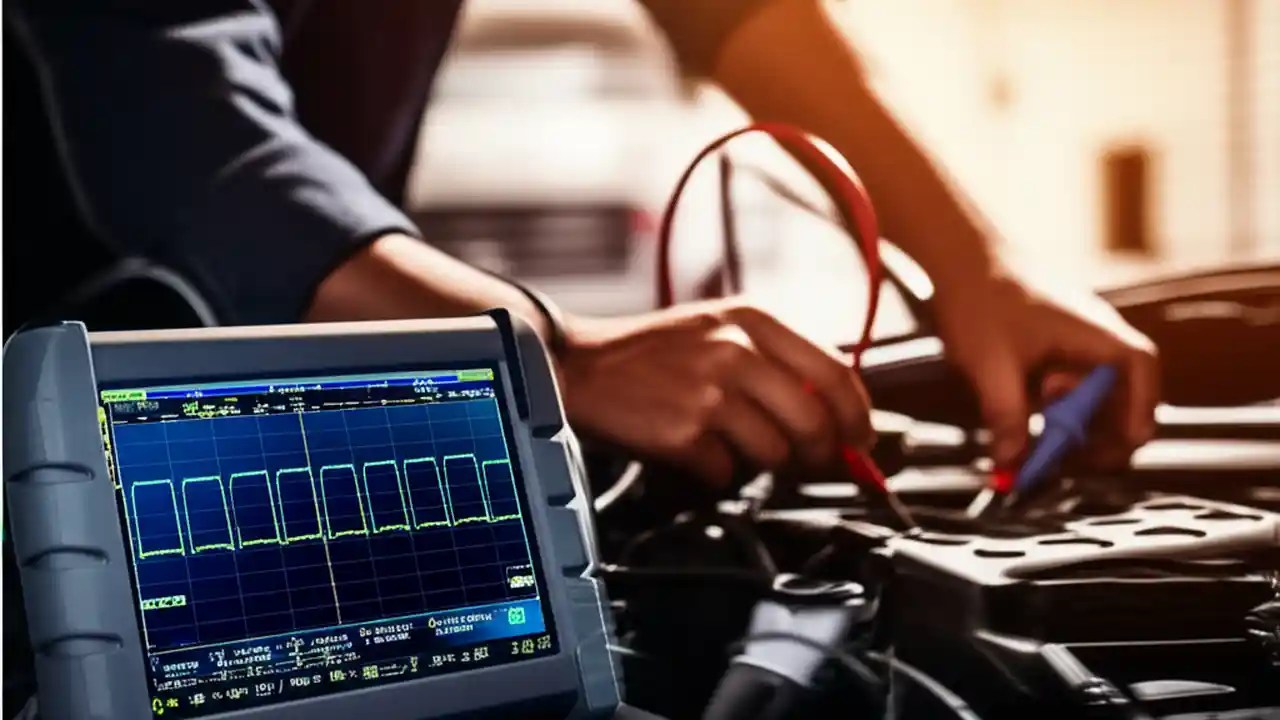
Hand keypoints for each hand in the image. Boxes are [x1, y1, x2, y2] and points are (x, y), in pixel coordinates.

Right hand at [556, 300, 873, 487]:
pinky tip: (695, 450)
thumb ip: (775, 359)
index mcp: (753, 320)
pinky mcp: (684, 433)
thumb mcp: (719, 329)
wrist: (580, 365)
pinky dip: (717, 473)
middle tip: (811, 463)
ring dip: (766, 465)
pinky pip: (727, 473)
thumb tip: (833, 414)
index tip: (860, 440)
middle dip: (821, 454)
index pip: (836, 373)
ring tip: (738, 449)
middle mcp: (736, 351)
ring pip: (776, 452)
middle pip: (816, 421)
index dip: (858, 416)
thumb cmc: (652, 352)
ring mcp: (710, 393)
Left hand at [933, 273, 1159, 470]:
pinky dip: (1047, 411)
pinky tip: (1016, 411)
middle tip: (1048, 457)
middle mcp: (1098, 342)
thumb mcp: (991, 365)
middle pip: (1120, 401)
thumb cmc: (981, 297)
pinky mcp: (1055, 352)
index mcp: (1099, 337)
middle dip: (1089, 436)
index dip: (1131, 420)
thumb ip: (1006, 417)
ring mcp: (1078, 347)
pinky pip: (1066, 392)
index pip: (1142, 378)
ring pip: (1090, 401)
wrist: (957, 257)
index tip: (1098, 454)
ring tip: (1026, 432)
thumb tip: (1012, 464)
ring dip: (1064, 426)